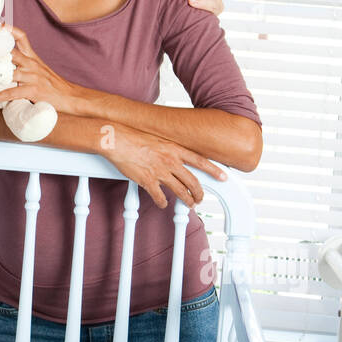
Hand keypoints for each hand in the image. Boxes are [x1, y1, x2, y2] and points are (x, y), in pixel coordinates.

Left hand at [0, 27, 76, 112]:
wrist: (70, 96)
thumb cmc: (52, 84)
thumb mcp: (39, 69)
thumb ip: (25, 65)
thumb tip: (4, 64)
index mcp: (32, 57)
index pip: (21, 37)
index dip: (9, 30)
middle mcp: (31, 64)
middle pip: (11, 52)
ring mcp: (32, 76)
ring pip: (9, 72)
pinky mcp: (33, 90)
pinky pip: (12, 92)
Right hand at [98, 121, 226, 208]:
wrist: (118, 139)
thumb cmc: (135, 137)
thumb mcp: (158, 138)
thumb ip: (169, 148)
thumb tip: (174, 155)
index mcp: (174, 149)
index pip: (200, 161)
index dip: (214, 170)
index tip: (223, 177)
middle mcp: (170, 161)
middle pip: (192, 181)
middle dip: (199, 192)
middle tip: (201, 198)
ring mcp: (160, 172)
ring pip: (180, 191)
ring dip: (186, 200)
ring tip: (189, 204)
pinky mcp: (148, 180)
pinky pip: (159, 196)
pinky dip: (163, 202)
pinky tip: (163, 203)